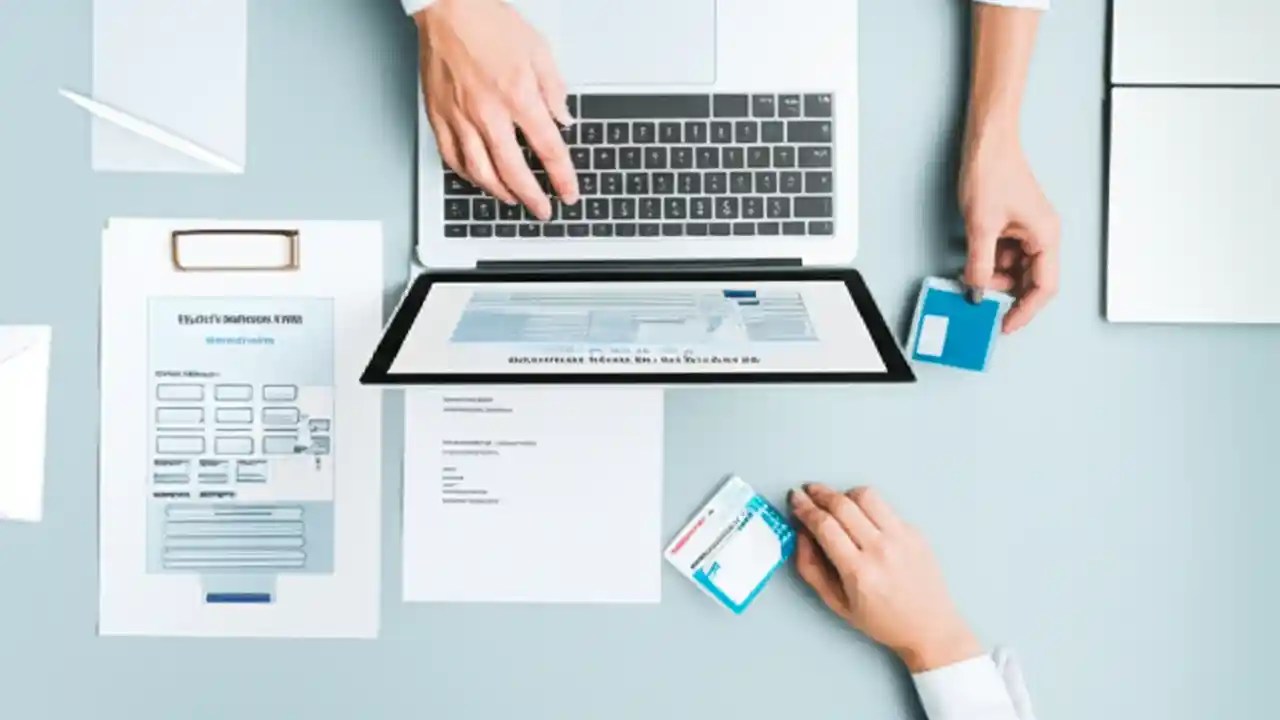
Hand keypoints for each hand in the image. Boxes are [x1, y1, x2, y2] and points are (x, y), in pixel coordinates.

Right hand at [416, 0, 577, 219]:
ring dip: (500, 192)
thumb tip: (563, 119)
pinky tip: (477, 179)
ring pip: (480, 171)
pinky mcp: (438, 114)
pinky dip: (466, 174)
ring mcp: (460, 116)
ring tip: (513, 199)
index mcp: (518, 95)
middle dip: (532, 197)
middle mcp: (488, 112)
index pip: (548, 149)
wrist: (448, 5)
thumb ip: (554, 89)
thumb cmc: (488, 20)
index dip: (562, 176)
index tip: (569, 192)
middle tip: (542, 210)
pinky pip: (451, 156)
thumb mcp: (539, 49)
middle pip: (513, 170)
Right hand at [790, 484, 980, 672]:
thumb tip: (801, 533)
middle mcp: (881, 550)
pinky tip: (860, 516)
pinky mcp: (915, 531)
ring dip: (844, 494)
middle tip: (807, 492)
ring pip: (866, 496)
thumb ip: (811, 568)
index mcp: (859, 572)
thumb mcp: (837, 604)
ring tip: (834, 501)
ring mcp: (901, 537)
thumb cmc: (881, 620)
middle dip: (819, 493)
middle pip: (843, 505)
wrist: (930, 626)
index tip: (795, 499)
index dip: (805, 508)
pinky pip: (884, 506)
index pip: (825, 526)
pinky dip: (866, 505)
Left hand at [959, 132, 1059, 333]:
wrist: (988, 142)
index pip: (1043, 287)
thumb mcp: (981, 226)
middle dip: (1004, 292)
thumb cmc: (992, 172)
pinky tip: (973, 261)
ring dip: (994, 276)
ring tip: (971, 274)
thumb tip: (977, 291)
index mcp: (1045, 237)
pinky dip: (990, 261)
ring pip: (1015, 268)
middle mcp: (1042, 235)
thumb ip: (980, 264)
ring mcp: (1028, 230)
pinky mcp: (1014, 224)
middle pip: (1029, 280)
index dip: (1025, 310)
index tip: (1006, 325)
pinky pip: (1005, 253)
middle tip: (980, 299)